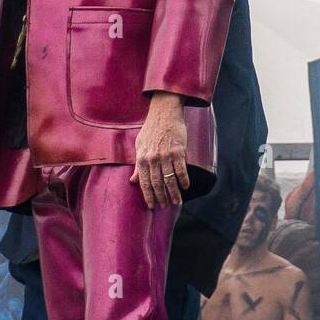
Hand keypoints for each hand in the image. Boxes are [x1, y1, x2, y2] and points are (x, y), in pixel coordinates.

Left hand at [130, 92, 188, 208]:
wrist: (165, 112)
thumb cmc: (151, 129)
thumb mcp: (140, 145)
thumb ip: (138, 164)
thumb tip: (133, 180)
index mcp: (142, 158)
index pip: (145, 182)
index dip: (149, 196)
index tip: (152, 205)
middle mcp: (153, 158)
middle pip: (157, 183)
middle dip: (161, 197)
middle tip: (164, 206)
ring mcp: (166, 155)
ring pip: (169, 179)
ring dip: (173, 192)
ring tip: (176, 202)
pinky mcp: (178, 150)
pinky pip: (181, 169)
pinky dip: (184, 179)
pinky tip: (186, 187)